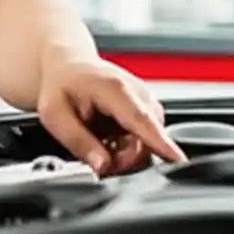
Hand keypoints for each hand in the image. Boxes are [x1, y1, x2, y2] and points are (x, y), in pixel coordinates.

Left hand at [36, 57, 186, 175]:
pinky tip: (106, 135)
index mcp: (116, 90)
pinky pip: (144, 141)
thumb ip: (79, 142)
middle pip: (147, 143)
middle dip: (122, 159)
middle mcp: (139, 94)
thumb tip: (102, 167)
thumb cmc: (61, 85)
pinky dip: (125, 145)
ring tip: (95, 138)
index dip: (161, 145)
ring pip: (146, 146)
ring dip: (122, 153)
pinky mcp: (148, 111)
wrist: (66, 66)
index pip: (144, 122)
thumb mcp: (54, 115)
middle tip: (92, 153)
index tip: (179, 162)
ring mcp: (147, 102)